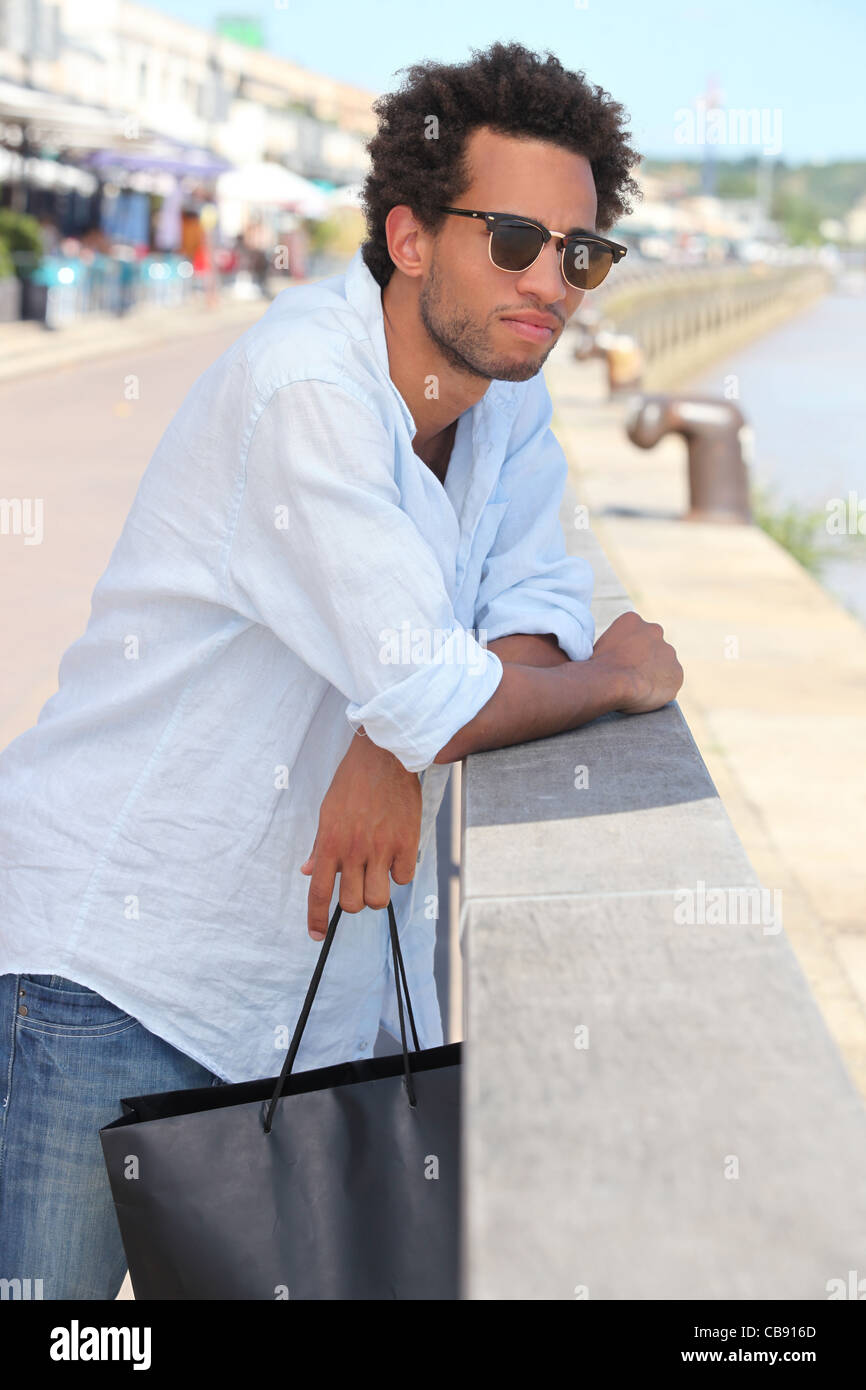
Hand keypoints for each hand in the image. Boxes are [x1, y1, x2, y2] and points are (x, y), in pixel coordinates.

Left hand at [300, 729, 422, 939]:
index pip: (319, 893)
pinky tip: (397, 855)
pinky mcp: (406, 843)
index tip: (317, 935)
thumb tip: (309, 872)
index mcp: (330, 843)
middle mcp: (353, 850)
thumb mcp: (328, 811)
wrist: (385, 756)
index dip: (316, 919)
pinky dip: (400, 873)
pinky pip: (403, 878)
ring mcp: (381, 848)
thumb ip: (320, 846)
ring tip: (379, 874)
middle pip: (351, 903)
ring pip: (377, 898)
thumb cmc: (354, 781)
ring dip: (377, 893)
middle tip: (360, 884)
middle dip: (355, 901)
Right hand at [592, 610, 683, 714]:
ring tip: (636, 688)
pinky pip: (670, 682)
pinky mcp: (677, 673)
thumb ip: (614, 645)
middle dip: (644, 658)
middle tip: (629, 675)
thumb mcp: (599, 646)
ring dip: (653, 673)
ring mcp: (668, 652)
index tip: (618, 662)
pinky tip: (645, 695)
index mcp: (632, 620)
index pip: (634, 633)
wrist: (611, 682)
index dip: (626, 650)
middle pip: (651, 645)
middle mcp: (654, 630)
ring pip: (663, 664)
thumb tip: (614, 655)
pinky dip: (661, 689)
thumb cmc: (597, 667)